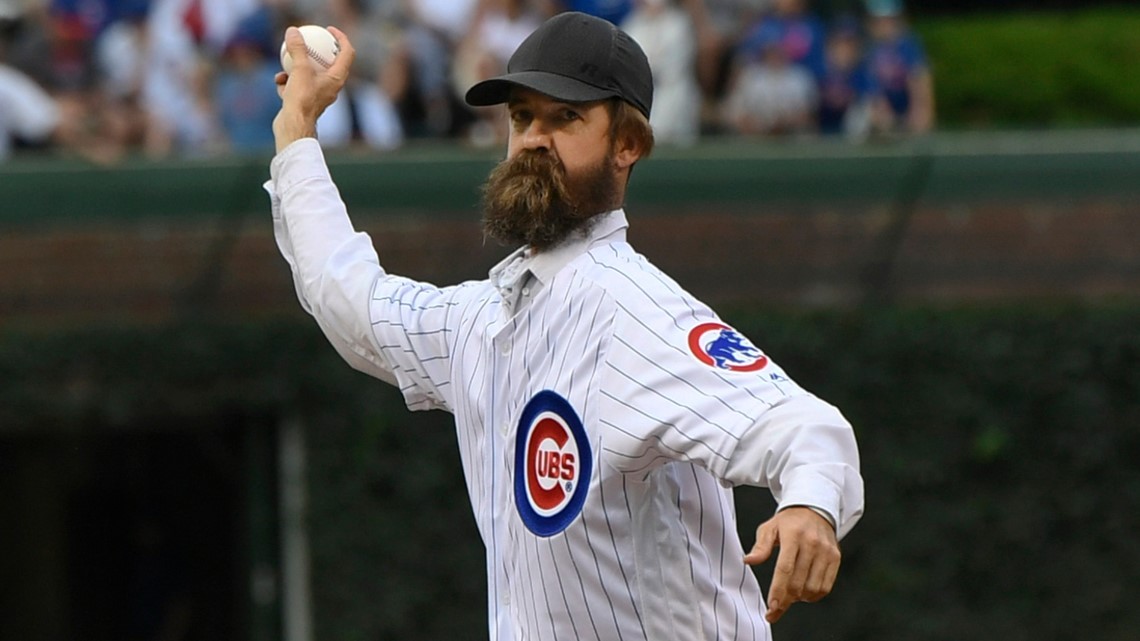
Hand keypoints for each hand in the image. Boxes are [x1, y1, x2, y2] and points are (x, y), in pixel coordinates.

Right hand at [272, 26, 355, 152]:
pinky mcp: (306, 103)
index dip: (341, 38)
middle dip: (316, 52)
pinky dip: (288, 83)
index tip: (329, 30)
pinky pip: (297, 87)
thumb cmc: (302, 100)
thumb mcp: (299, 70)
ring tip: (285, 65)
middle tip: (307, 40)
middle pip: (327, 63)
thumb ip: (298, 49)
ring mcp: (318, 96)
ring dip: (295, 68)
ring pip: (309, 75)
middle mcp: (331, 87)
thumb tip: (293, 31)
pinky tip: (278, 82)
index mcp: (337, 79)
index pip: (347, 53)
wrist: (294, 127)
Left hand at [744, 506, 840, 623]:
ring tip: (790, 594)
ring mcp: (826, 552)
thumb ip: (760, 547)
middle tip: (776, 606)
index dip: (778, 590)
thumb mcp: (770, 528)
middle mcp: (812, 544)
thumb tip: (749, 560)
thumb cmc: (790, 521)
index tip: (772, 606)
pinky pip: (825, 586)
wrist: (814, 508)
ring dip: (799, 598)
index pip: (785, 569)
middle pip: (798, 582)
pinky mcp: (835, 558)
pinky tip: (803, 593)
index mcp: (793, 535)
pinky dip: (813, 595)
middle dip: (785, 600)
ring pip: (813, 588)